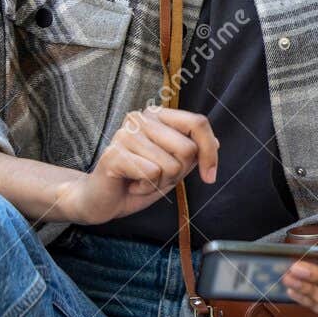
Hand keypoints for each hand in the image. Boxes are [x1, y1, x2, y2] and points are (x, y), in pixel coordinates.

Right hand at [57, 106, 218, 224]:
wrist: (101, 201)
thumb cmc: (139, 180)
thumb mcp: (174, 166)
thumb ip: (193, 153)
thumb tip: (216, 143)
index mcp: (157, 115)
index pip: (198, 123)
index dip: (210, 152)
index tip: (210, 176)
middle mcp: (141, 118)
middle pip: (188, 148)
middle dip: (179, 173)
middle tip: (157, 177)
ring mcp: (125, 134)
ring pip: (171, 165)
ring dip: (161, 183)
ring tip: (142, 180)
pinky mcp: (114, 154)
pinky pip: (152, 174)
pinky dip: (146, 188)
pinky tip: (131, 185)